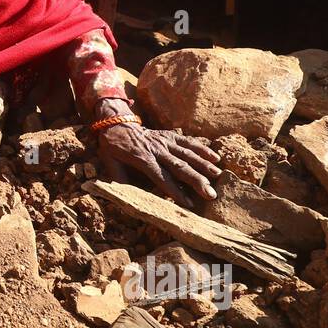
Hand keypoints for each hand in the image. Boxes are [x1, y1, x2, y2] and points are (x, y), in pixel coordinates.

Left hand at [92, 101, 221, 207]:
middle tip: (211, 194)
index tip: (189, 204)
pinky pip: (188, 141)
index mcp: (142, 159)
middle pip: (179, 167)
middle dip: (197, 181)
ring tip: (218, 176)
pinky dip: (202, 149)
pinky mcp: (169, 135)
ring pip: (187, 153)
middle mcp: (157, 150)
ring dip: (204, 165)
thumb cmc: (113, 149)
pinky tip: (215, 157)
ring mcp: (164, 141)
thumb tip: (126, 198)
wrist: (115, 123)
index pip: (162, 178)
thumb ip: (119, 180)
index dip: (175, 192)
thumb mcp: (109, 164)